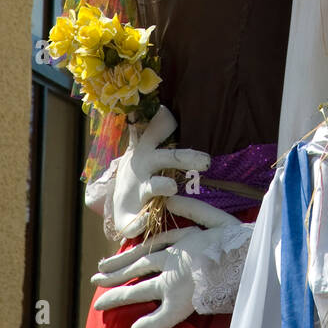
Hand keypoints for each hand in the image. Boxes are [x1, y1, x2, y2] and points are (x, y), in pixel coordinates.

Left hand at [91, 221, 248, 327]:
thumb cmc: (240, 241)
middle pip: (136, 266)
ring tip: (98, 303)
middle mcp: (172, 260)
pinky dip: (149, 324)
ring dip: (118, 296)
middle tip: (95, 279)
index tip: (109, 263)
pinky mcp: (182, 300)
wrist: (252, 259)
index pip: (147, 248)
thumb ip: (193, 210)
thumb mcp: (217, 220)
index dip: (127, 255)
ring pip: (139, 289)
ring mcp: (174, 280)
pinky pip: (162, 317)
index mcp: (181, 242)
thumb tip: (169, 202)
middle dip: (114, 273)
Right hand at [111, 104, 221, 237]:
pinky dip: (142, 220)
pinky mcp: (130, 217)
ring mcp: (136, 192)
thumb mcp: (142, 150)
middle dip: (186, 157)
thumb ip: (153, 131)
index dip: (165, 121)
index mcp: (147, 151)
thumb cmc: (139, 174)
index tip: (172, 111)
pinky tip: (147, 219)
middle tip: (207, 160)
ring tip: (172, 187)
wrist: (120, 208)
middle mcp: (143, 168)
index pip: (156, 131)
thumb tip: (164, 107)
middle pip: (167, 157)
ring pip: (153, 186)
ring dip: (162, 185)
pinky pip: (138, 219)